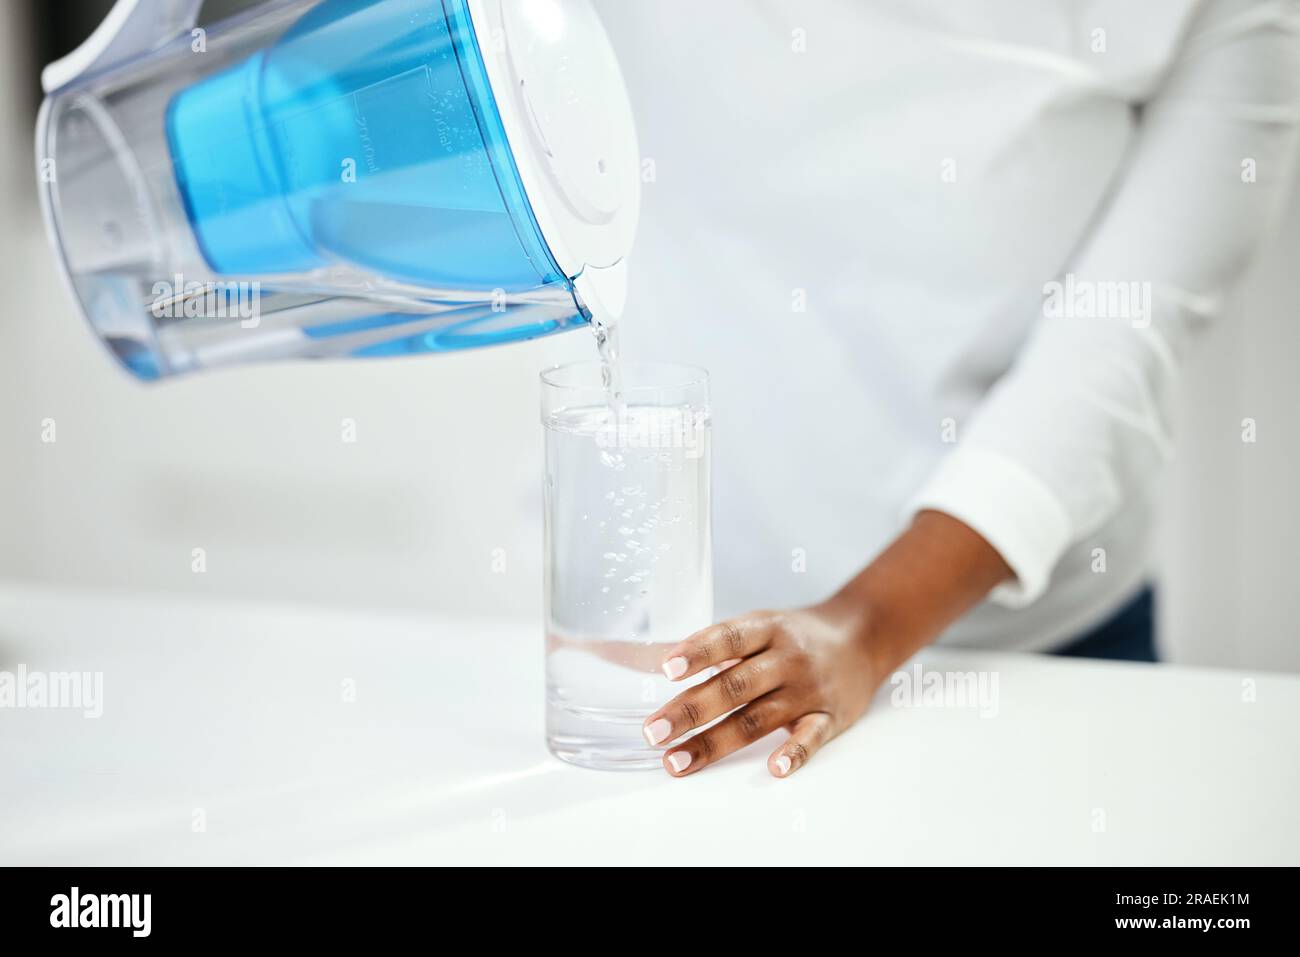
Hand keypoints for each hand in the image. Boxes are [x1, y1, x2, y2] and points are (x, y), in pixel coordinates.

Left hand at [642, 510, 1012, 777]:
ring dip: (715, 742)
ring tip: (677, 760)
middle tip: (652, 731)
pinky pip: (811, 738)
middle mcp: (786, 658)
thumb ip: (709, 646)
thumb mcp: (757, 626)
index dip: (698, 652)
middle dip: (690, 710)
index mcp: (765, 629)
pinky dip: (794, 754)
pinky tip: (774, 770)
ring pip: (758, 718)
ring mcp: (808, 690)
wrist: (861, 637)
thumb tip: (642, 655)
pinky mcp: (829, 717)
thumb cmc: (794, 635)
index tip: (666, 669)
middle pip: (733, 686)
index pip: (728, 638)